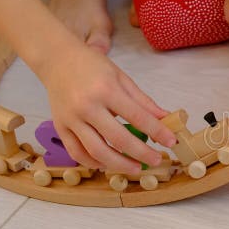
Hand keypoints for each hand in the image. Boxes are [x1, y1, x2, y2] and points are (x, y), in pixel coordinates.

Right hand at [38, 44, 176, 173]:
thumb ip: (143, 101)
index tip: (171, 142)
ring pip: (96, 151)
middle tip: (156, 160)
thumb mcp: (122, 78)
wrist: (57, 59)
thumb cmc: (93, 66)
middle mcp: (87, 106)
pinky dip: (93, 162)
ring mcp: (71, 119)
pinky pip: (76, 153)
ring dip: (119, 165)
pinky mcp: (59, 127)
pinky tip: (108, 164)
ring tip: (135, 168)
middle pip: (118, 139)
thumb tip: (166, 119)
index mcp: (107, 90)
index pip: (138, 117)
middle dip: (141, 153)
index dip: (157, 132)